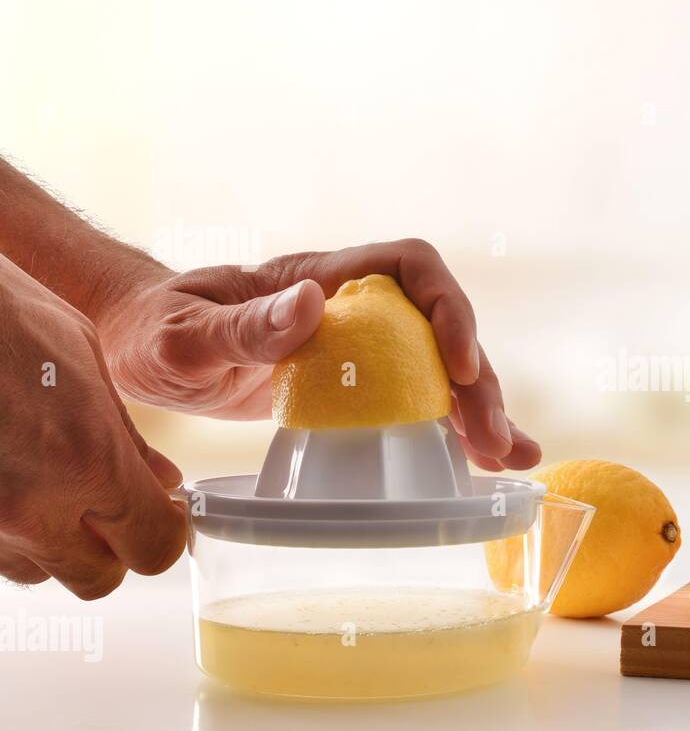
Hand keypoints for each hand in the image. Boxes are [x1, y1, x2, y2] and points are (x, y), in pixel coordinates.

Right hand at [0, 256, 186, 597]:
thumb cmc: (0, 310)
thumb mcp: (84, 358)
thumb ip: (125, 435)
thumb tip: (159, 479)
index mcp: (89, 463)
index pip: (154, 549)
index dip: (163, 532)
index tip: (161, 513)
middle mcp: (33, 506)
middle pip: (96, 580)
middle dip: (110, 550)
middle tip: (108, 508)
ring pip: (34, 572)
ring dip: (50, 543)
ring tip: (45, 484)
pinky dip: (3, 528)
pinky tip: (7, 478)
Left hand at [98, 239, 541, 471]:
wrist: (139, 350)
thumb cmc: (154, 329)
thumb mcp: (185, 334)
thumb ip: (243, 325)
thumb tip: (312, 304)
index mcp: (320, 277)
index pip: (410, 267)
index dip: (447, 307)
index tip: (455, 364)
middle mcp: (354, 308)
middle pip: (441, 328)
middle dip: (476, 380)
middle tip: (489, 438)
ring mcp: (360, 350)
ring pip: (441, 370)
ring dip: (480, 410)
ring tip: (510, 458)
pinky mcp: (357, 390)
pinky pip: (417, 404)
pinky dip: (455, 432)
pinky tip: (487, 463)